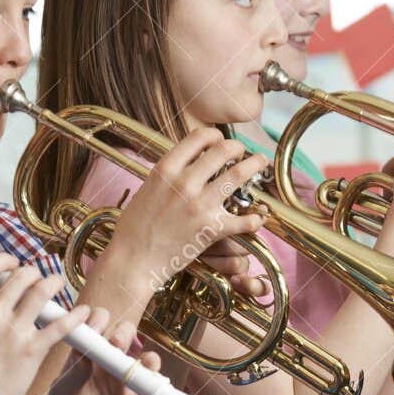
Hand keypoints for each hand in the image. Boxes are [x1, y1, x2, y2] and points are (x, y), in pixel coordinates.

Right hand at [0, 253, 92, 394]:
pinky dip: (75, 316)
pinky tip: (83, 313)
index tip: (14, 264)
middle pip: (21, 276)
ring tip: (60, 285)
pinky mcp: (32, 350)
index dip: (5, 260)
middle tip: (41, 280)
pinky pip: (60, 325)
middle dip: (35, 273)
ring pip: (42, 292)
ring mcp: (14, 332)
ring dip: (55, 283)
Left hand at [25, 314, 159, 394]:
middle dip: (125, 334)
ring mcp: (124, 384)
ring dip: (149, 361)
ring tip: (146, 365)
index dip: (100, 320)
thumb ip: (74, 373)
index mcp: (89, 353)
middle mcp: (109, 363)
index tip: (96, 327)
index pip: (100, 324)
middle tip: (116, 344)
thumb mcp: (61, 391)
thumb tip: (85, 353)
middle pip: (127, 336)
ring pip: (146, 364)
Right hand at [106, 127, 267, 297]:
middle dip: (239, 147)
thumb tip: (188, 160)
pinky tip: (257, 217)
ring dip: (255, 165)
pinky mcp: (211, 229)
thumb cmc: (135, 227)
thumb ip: (169, 173)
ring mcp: (199, 205)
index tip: (221, 140)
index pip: (199, 137)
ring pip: (238, 175)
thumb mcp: (147, 188)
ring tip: (260, 163)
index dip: (216, 135)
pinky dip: (255, 218)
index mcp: (166, 169)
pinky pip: (243, 220)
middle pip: (223, 150)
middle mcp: (184, 182)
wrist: (132, 259)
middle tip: (244, 151)